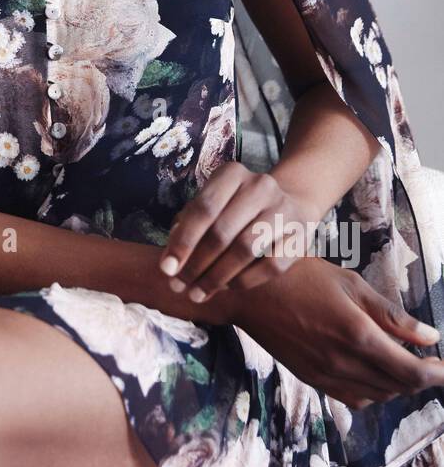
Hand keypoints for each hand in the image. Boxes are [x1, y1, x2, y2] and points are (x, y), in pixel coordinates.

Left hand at [159, 162, 310, 302]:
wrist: (291, 204)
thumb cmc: (237, 207)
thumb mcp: (211, 204)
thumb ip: (187, 227)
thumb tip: (170, 262)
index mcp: (232, 174)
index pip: (203, 209)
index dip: (183, 242)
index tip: (166, 269)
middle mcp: (260, 186)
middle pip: (222, 232)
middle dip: (196, 264)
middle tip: (179, 286)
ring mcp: (283, 211)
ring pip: (245, 250)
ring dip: (216, 277)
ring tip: (197, 293)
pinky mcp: (300, 237)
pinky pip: (269, 266)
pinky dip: (243, 281)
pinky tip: (225, 287)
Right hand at [228, 254, 443, 409]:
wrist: (247, 294)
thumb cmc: (299, 276)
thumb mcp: (350, 283)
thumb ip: (392, 314)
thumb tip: (430, 337)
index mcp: (357, 336)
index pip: (411, 372)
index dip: (437, 375)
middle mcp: (343, 363)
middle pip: (398, 387)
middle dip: (420, 377)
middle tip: (428, 359)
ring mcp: (325, 375)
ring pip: (378, 396)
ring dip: (396, 384)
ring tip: (401, 362)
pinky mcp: (311, 380)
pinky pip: (353, 398)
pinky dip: (372, 392)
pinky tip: (372, 372)